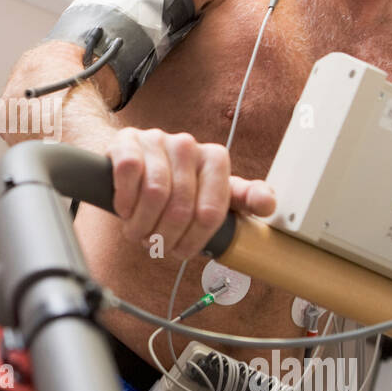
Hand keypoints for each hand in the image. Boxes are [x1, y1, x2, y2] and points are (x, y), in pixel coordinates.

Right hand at [107, 127, 275, 259]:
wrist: (135, 161)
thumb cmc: (178, 184)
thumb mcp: (213, 193)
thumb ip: (244, 199)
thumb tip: (267, 204)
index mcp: (215, 158)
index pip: (210, 212)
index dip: (194, 240)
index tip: (182, 250)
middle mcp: (188, 145)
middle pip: (180, 208)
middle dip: (165, 236)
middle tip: (155, 245)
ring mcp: (157, 140)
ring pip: (154, 193)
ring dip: (143, 224)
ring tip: (138, 232)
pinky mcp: (128, 141)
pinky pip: (129, 173)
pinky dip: (125, 201)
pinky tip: (125, 210)